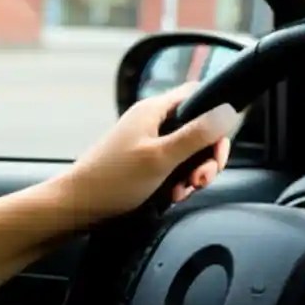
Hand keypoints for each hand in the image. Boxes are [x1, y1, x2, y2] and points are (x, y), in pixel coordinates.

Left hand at [53, 82, 239, 224]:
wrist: (76, 208)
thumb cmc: (112, 181)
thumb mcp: (161, 157)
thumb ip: (196, 134)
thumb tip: (229, 111)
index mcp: (154, 110)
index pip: (198, 96)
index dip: (217, 117)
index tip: (218, 146)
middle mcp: (152, 122)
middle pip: (199, 129)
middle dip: (207, 157)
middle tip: (202, 179)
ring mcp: (148, 143)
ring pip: (189, 152)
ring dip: (194, 174)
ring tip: (183, 191)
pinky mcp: (145, 163)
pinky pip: (175, 168)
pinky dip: (179, 182)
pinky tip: (172, 196)